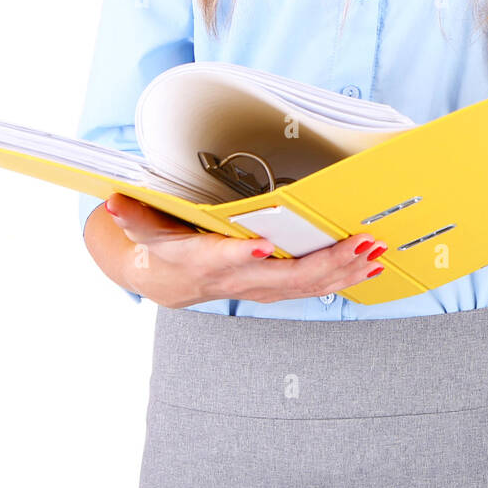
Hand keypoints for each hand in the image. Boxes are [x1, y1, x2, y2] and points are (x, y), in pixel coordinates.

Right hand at [102, 193, 388, 306]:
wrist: (167, 281)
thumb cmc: (159, 245)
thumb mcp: (140, 227)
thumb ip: (131, 215)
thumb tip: (111, 201)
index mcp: (203, 261)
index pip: (221, 260)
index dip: (240, 256)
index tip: (262, 247)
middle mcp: (236, 279)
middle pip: (283, 277)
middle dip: (324, 262)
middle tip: (357, 243)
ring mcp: (259, 286)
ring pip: (306, 286)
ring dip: (344, 270)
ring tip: (376, 252)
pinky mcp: (276, 287)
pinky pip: (314, 287)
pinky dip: (345, 277)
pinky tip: (373, 267)